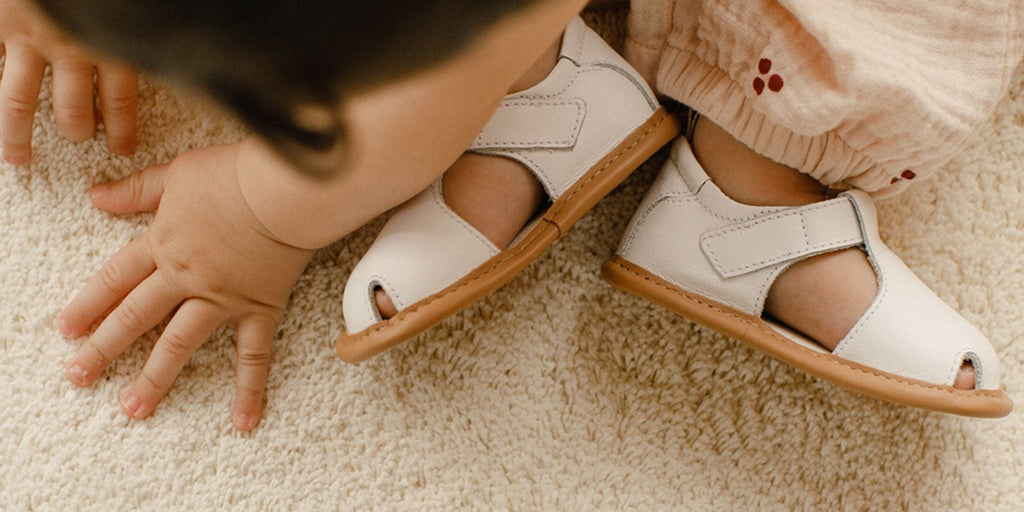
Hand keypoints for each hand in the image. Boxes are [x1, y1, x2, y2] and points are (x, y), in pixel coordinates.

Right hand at [0, 0, 137, 163]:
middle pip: (71, 108)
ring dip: (17, 133)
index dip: (121, 128)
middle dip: (76, 130)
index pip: (118, 99)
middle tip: (80, 142)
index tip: (122, 148)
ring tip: (19, 156)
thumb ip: (147, 22)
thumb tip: (191, 30)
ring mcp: (24, 37)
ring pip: (17, 100)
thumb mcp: (137, 3)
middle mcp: (67, 46)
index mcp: (109, 41)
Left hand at [57, 143, 314, 429]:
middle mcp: (185, 277)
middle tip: (79, 376)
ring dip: (154, 377)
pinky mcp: (260, 309)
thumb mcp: (177, 173)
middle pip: (136, 316)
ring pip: (179, 343)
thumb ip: (138, 190)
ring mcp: (222, 299)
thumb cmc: (235, 175)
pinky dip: (249, 389)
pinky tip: (243, 421)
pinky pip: (254, 355)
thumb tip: (98, 196)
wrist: (284, 190)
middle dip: (104, 348)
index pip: (116, 279)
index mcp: (163, 243)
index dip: (88, 304)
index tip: (66, 330)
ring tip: (133, 409)